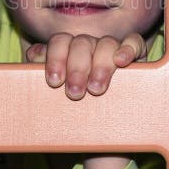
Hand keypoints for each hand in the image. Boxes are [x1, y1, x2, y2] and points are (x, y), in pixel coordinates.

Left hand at [26, 32, 146, 99]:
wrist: (101, 127)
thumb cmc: (70, 107)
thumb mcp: (53, 94)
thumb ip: (39, 74)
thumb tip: (34, 55)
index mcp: (67, 49)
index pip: (60, 42)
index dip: (56, 58)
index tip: (54, 81)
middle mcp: (88, 45)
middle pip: (81, 43)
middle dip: (77, 68)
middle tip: (74, 93)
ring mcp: (111, 48)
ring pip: (106, 43)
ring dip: (101, 64)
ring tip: (96, 88)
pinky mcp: (134, 54)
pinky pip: (133, 42)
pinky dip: (128, 48)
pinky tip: (121, 61)